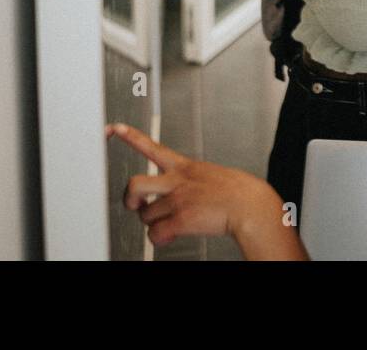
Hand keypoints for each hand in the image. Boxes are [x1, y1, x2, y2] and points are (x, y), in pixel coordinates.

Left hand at [107, 122, 285, 247]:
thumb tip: (176, 194)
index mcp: (185, 167)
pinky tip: (170, 236)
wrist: (251, 206)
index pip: (152, 147)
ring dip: (153, 223)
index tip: (115, 128)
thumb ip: (189, 180)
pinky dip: (160, 238)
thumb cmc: (236, 193)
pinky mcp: (181, 219)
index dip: (131, 137)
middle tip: (136, 205)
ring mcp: (178, 200)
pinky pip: (155, 234)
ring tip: (166, 223)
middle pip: (135, 185)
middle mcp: (178, 181)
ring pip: (144, 215)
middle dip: (130, 199)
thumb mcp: (209, 174)